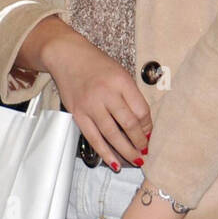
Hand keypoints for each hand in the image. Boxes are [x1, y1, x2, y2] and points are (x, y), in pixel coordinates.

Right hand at [19, 17, 152, 167]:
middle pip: (129, 124)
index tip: (150, 133)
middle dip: (139, 141)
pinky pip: (93, 138)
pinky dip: (105, 153)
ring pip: (112, 135)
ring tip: (135, 159)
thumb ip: (130, 95)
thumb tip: (142, 123)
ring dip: (126, 151)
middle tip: (145, 150)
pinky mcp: (78, 114)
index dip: (148, 126)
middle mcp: (106, 93)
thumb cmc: (96, 64)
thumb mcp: (120, 73)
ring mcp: (90, 105)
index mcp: (121, 81)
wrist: (67, 56)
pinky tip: (114, 162)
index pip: (141, 110)